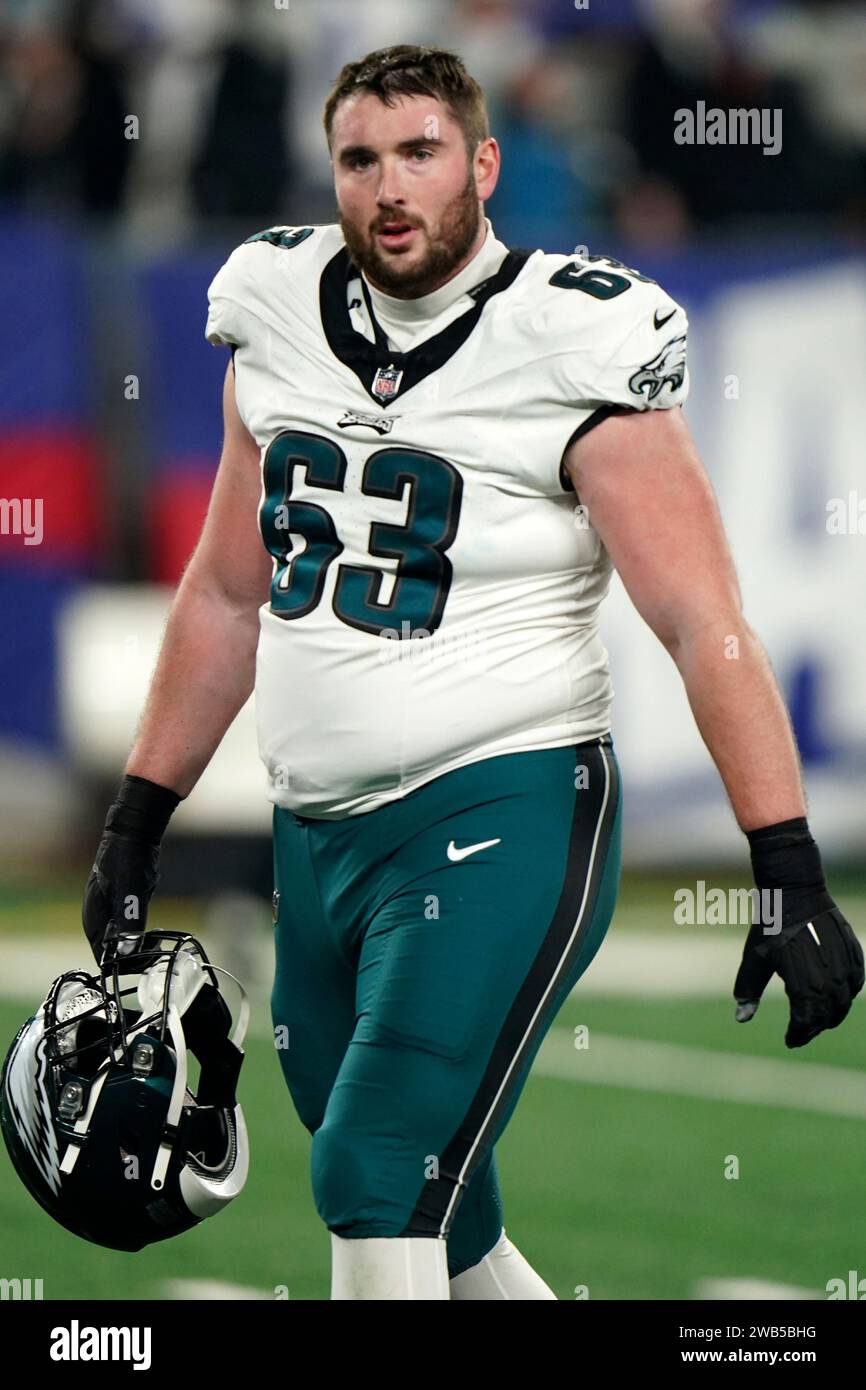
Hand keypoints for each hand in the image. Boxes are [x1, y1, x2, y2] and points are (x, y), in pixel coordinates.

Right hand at [82, 829, 160, 970]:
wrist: (131, 832)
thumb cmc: (128, 858)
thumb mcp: (131, 890)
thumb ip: (128, 919)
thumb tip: (126, 950)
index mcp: (93, 917)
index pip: (102, 956)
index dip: (123, 964)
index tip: (145, 962)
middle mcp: (97, 918)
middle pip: (110, 951)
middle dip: (132, 957)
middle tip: (156, 952)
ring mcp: (107, 911)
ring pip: (119, 941)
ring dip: (137, 947)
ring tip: (157, 943)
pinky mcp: (118, 905)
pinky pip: (125, 929)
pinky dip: (138, 935)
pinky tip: (153, 933)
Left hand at [734, 904, 863, 1047]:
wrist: (795, 894)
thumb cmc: (771, 927)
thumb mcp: (754, 959)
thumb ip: (748, 991)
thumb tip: (741, 1018)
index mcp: (804, 984)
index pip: (806, 1023)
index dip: (798, 1035)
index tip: (790, 1039)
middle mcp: (829, 979)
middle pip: (827, 1017)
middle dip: (814, 1028)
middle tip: (802, 1031)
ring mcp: (845, 967)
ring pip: (845, 1003)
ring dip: (832, 1015)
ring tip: (818, 1019)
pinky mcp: (854, 954)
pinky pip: (856, 984)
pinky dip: (848, 996)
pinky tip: (836, 998)